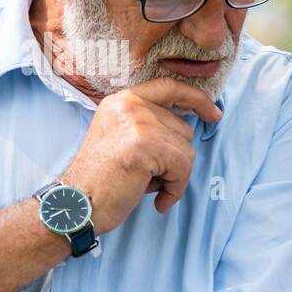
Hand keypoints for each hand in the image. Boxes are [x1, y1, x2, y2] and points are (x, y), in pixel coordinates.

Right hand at [59, 77, 222, 232]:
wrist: (77, 204)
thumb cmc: (102, 180)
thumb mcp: (122, 139)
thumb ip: (150, 125)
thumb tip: (188, 127)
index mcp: (123, 100)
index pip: (170, 87)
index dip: (197, 99)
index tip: (214, 114)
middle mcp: (130, 105)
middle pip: (183, 129)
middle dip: (175, 159)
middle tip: (149, 177)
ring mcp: (138, 123)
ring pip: (186, 150)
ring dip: (175, 176)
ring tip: (148, 186)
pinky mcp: (146, 145)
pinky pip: (183, 168)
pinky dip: (176, 189)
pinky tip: (158, 200)